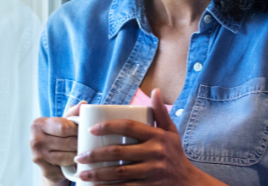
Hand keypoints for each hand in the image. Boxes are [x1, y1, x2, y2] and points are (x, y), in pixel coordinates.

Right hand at [30, 101, 85, 185]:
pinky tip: (77, 162)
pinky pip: (66, 166)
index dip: (78, 130)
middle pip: (68, 142)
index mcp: (38, 124)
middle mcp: (35, 139)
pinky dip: (73, 164)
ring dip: (79, 154)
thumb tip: (83, 104)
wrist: (48, 162)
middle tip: (89, 143)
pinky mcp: (44, 169)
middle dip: (81, 143)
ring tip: (85, 151)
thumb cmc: (57, 138)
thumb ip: (72, 114)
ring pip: (68, 155)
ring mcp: (38, 155)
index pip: (64, 127)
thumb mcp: (62, 124)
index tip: (86, 131)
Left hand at [74, 89, 225, 185]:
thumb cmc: (174, 154)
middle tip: (79, 156)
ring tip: (81, 173)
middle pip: (118, 152)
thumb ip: (161, 112)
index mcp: (157, 136)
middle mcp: (154, 153)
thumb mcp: (171, 132)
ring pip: (119, 173)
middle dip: (95, 155)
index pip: (128, 127)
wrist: (188, 182)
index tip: (91, 130)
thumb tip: (155, 90)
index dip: (108, 126)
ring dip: (97, 174)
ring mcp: (151, 171)